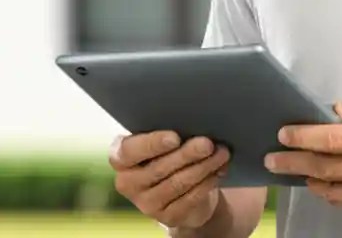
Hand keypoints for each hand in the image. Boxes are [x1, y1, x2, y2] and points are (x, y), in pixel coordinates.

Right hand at [110, 130, 231, 228]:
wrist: (179, 188)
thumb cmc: (168, 153)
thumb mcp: (161, 140)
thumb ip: (167, 132)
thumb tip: (193, 124)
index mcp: (120, 158)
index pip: (129, 151)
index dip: (152, 144)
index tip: (174, 137)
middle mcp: (127, 182)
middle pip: (159, 168)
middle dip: (187, 154)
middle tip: (207, 143)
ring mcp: (146, 203)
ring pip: (178, 183)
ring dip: (203, 167)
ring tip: (221, 153)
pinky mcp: (167, 217)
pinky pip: (190, 199)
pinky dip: (206, 183)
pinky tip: (218, 171)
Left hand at [264, 100, 341, 225]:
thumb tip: (334, 110)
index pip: (326, 138)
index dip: (300, 136)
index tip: (283, 134)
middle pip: (321, 168)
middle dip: (292, 163)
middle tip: (273, 160)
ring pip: (332, 191)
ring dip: (312, 181)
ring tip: (301, 174)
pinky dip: (339, 194)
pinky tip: (333, 186)